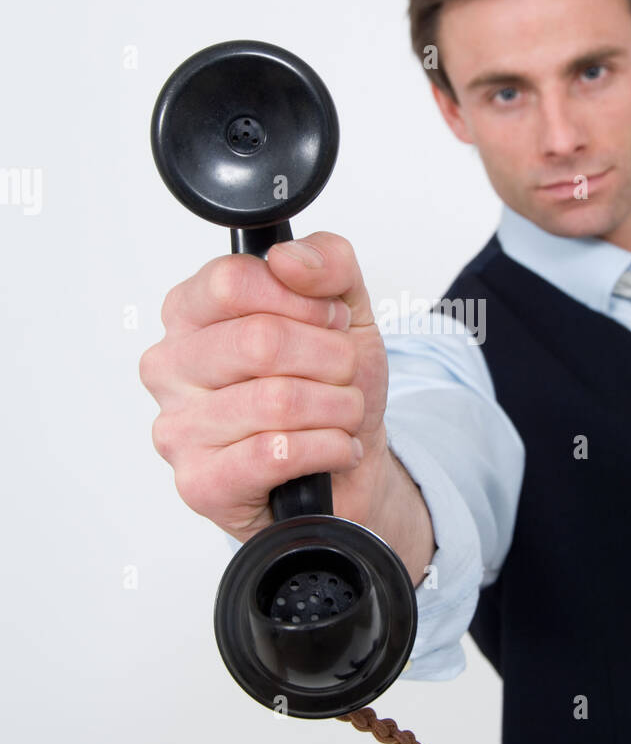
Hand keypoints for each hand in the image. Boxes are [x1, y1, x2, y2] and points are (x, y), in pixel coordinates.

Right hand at [139, 231, 391, 542]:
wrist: (347, 467)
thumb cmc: (328, 385)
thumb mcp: (345, 307)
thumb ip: (327, 261)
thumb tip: (288, 259)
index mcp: (189, 312)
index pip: (234, 282)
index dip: (304, 301)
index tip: (329, 320)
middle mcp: (170, 367)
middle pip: (260, 340)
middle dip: (330, 358)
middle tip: (344, 373)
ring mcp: (177, 428)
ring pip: (278, 400)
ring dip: (337, 408)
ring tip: (341, 415)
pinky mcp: (200, 484)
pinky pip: (277, 453)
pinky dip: (329, 448)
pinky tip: (334, 448)